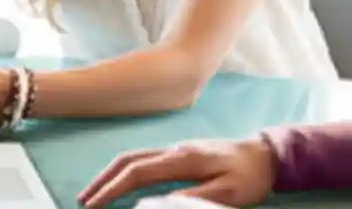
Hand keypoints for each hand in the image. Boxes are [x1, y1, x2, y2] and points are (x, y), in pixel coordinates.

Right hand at [78, 138, 276, 207]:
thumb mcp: (226, 193)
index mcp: (182, 158)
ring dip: (111, 174)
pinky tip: (122, 182)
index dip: (111, 189)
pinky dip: (126, 170)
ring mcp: (177, 148)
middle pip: (128, 160)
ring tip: (95, 193)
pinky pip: (144, 159)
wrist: (266, 154)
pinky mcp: (181, 153)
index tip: (93, 206)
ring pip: (134, 157)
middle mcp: (175, 149)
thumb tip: (158, 204)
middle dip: (103, 180)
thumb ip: (193, 198)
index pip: (137, 172)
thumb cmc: (249, 175)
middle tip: (84, 201)